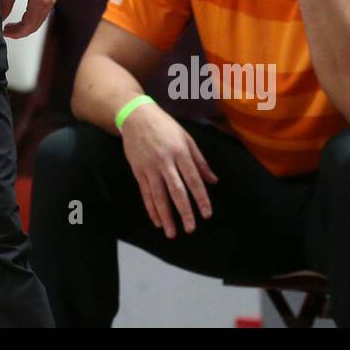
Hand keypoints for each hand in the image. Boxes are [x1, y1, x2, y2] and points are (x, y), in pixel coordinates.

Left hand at [0, 0, 55, 37]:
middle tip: (6, 31)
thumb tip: (0, 18)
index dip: (15, 32)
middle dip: (20, 31)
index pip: (28, 26)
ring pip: (39, 20)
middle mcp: (49, 2)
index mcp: (41, 2)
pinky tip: (22, 15)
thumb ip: (5, 4)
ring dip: (26, 25)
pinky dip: (31, 18)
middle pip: (35, 26)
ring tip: (11, 25)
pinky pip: (41, 12)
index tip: (4, 32)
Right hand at [121, 102, 217, 237]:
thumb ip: (200, 161)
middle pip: (176, 191)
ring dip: (165, 216)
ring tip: (171, 233)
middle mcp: (165, 161)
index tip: (207, 214)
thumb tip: (213, 181)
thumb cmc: (165, 126)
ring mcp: (150, 167)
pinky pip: (145, 193)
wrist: (136, 116)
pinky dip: (151, 208)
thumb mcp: (186, 139)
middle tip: (191, 229)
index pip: (193, 180)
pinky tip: (156, 220)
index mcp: (180, 152)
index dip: (201, 198)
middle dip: (184, 212)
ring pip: (158, 196)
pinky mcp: (138, 171)